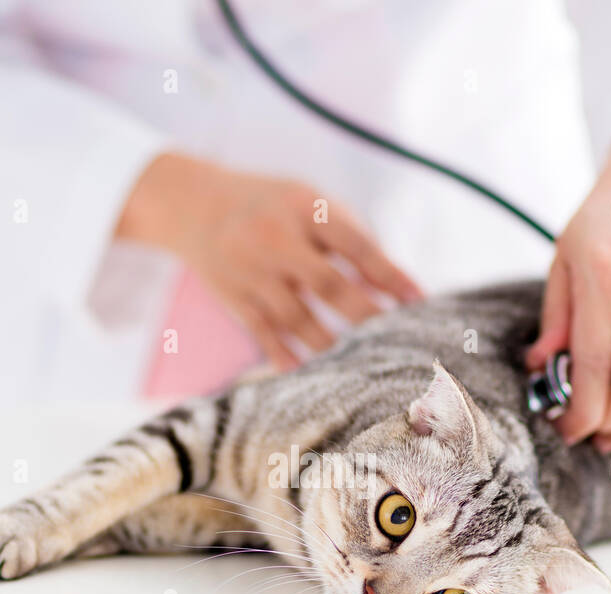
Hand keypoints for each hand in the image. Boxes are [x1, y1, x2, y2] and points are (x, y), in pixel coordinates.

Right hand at [116, 152, 421, 369]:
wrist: (192, 204)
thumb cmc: (271, 206)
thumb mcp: (308, 202)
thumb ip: (348, 237)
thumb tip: (392, 286)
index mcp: (304, 207)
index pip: (355, 244)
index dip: (388, 273)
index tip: (418, 299)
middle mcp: (276, 238)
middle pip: (328, 285)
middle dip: (365, 315)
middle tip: (395, 339)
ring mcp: (252, 270)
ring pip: (297, 318)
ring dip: (331, 344)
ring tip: (360, 364)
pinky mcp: (234, 298)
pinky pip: (264, 334)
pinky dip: (287, 357)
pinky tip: (310, 373)